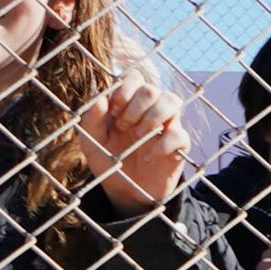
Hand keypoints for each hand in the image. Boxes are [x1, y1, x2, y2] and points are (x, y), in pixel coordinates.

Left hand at [70, 59, 189, 208]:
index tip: (113, 111)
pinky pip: (179, 134)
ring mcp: (166, 125)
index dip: (124, 90)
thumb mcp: (91, 142)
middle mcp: (149, 110)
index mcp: (128, 104)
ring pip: (172, 100)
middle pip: (152, 88)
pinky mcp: (179, 145)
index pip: (134, 78)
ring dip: (153, 116)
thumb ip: (91, 120)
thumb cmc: (108, 161)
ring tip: (138, 136)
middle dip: (135, 107)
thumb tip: (100, 99)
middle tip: (124, 127)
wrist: (124, 191)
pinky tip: (148, 157)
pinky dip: (162, 145)